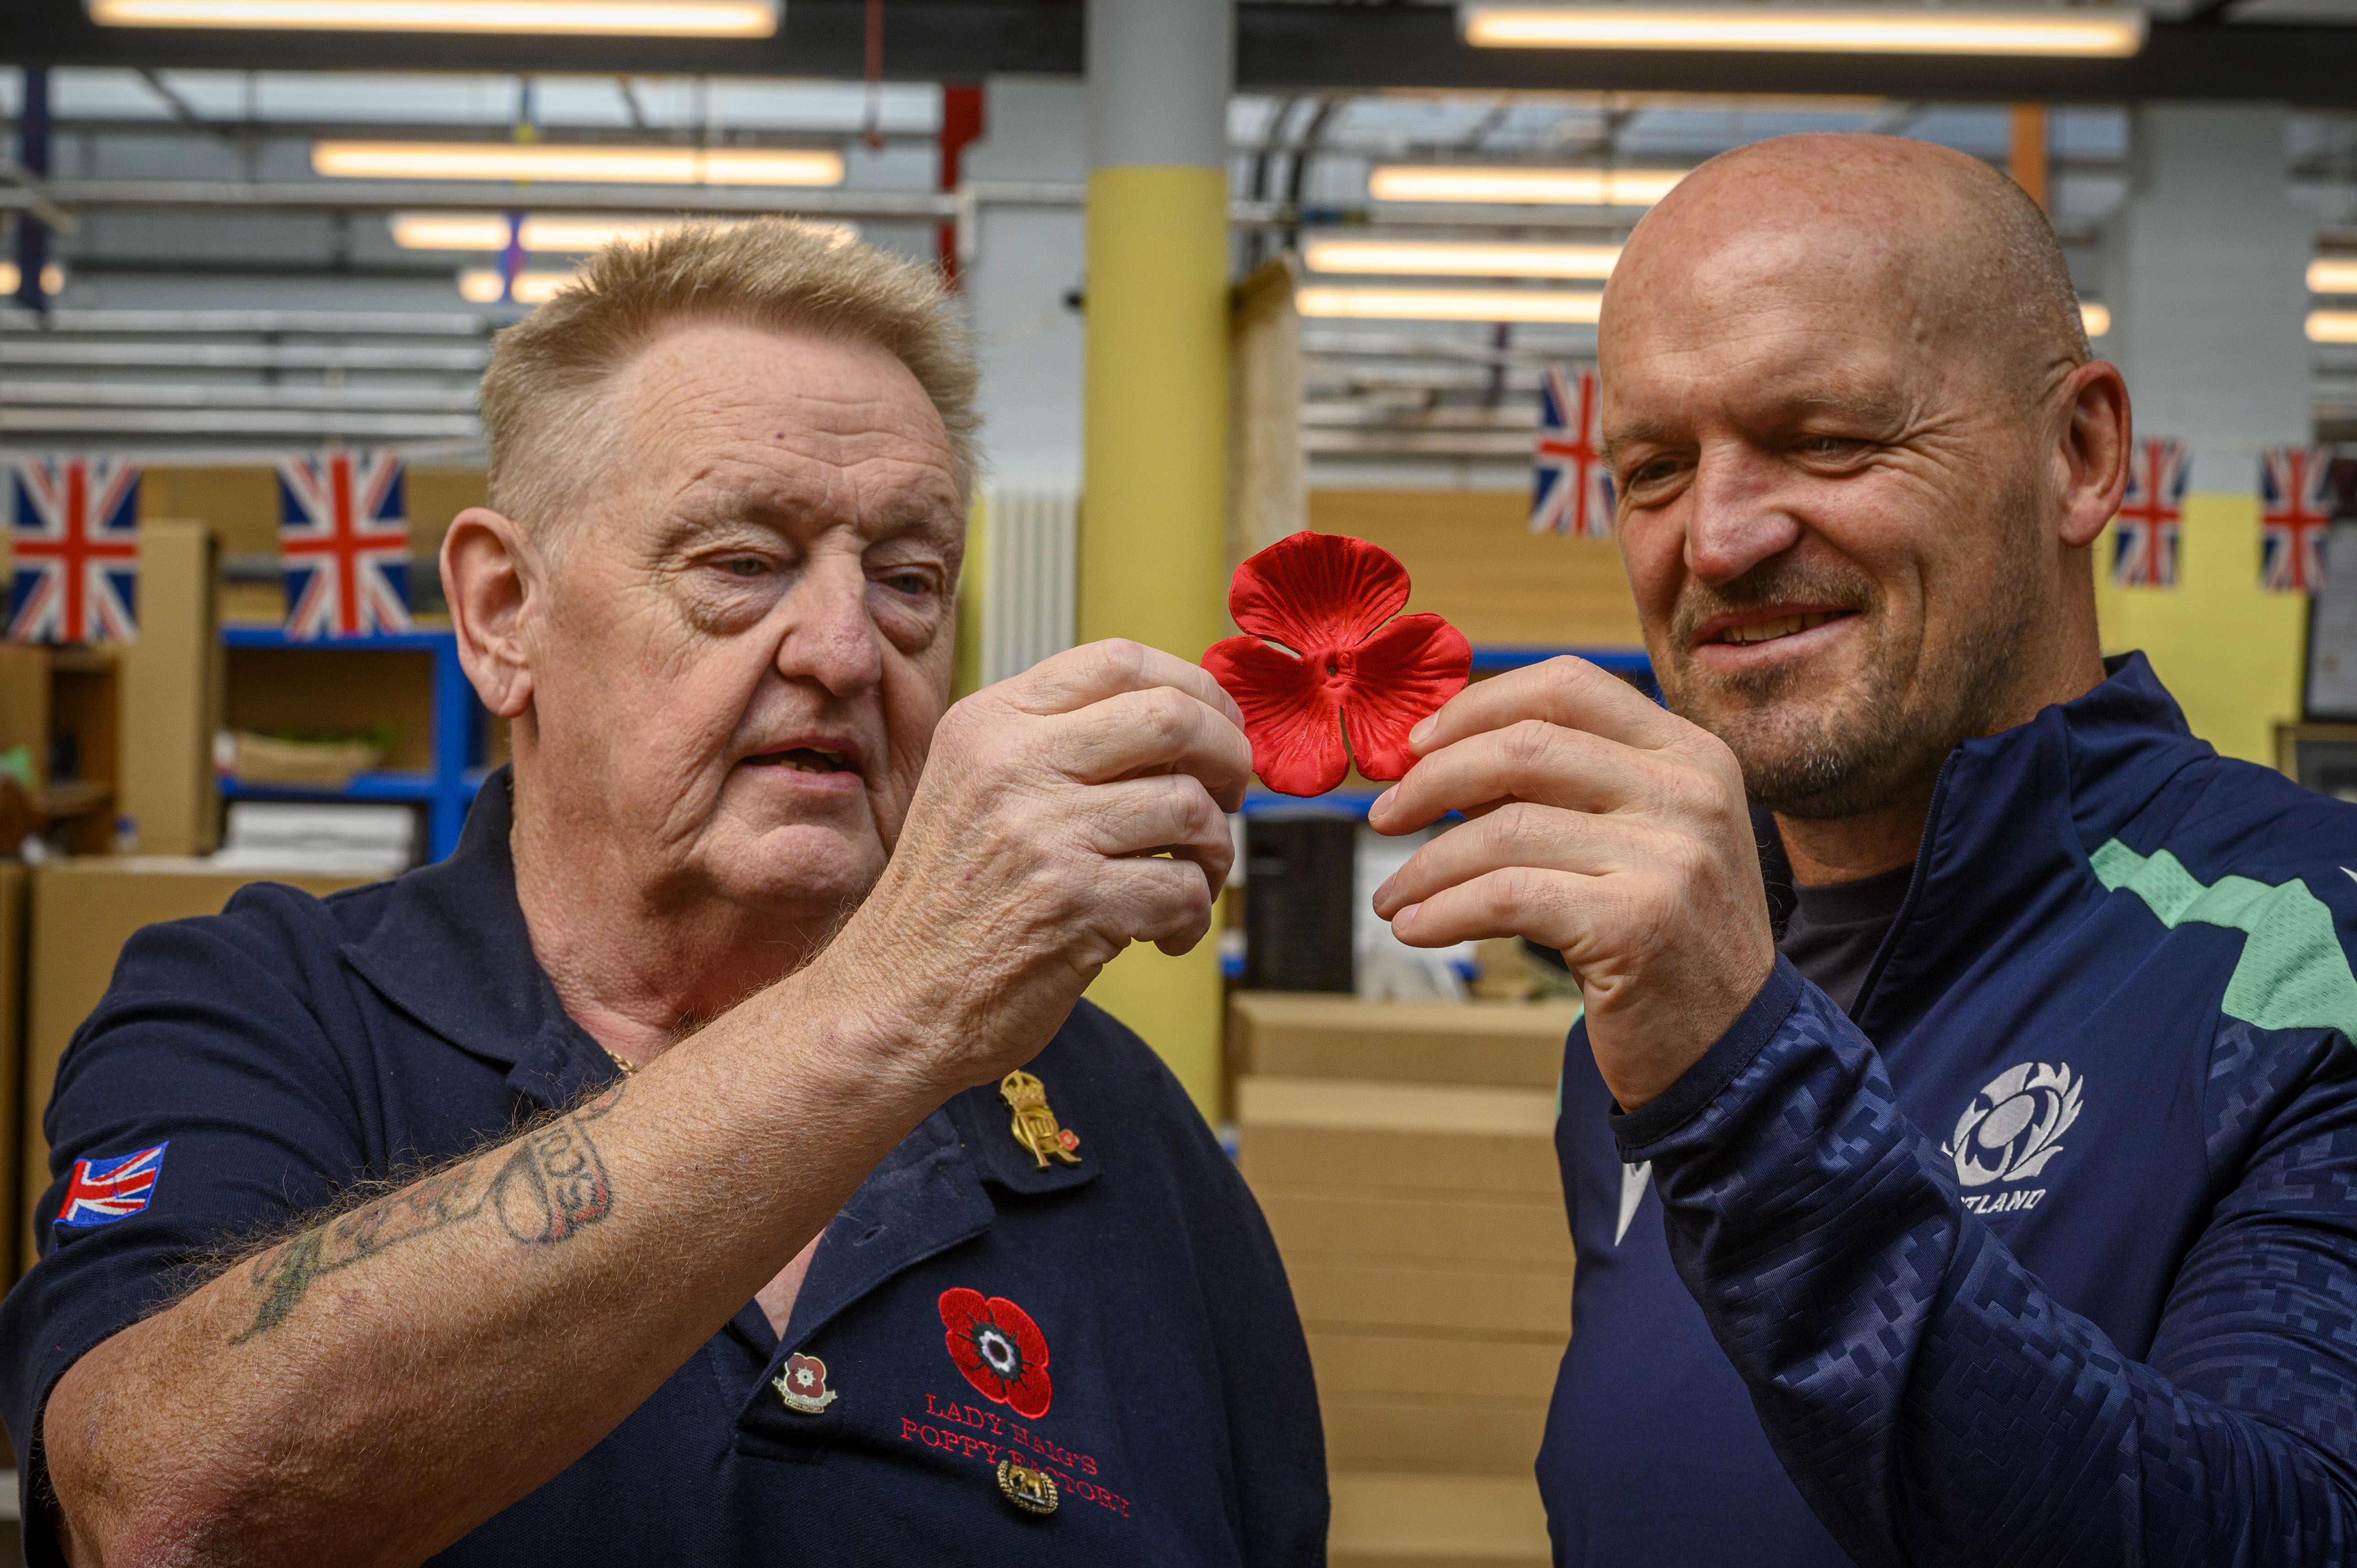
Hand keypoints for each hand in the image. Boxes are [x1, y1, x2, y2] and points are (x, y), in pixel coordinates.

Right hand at [808, 640, 1249, 1094]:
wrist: (893, 1001)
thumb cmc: (952, 901)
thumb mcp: (977, 787)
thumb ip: (1060, 745)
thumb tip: (1188, 721)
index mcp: (990, 723)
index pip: (1119, 661)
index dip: (1194, 688)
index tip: (1219, 728)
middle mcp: (1013, 765)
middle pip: (1172, 717)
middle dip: (1229, 755)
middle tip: (1231, 795)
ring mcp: (1043, 834)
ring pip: (1190, 806)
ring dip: (1216, 849)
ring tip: (1194, 878)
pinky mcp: (1074, 905)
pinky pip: (1183, 889)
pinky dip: (1193, 916)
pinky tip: (1165, 934)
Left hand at [1367, 657, 1773, 1111]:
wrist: (1732, 1046)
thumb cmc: (1665, 940)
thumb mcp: (1639, 839)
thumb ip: (1566, 790)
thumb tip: (1445, 760)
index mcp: (1689, 754)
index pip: (1568, 686)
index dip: (1478, 706)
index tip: (1418, 744)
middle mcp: (1688, 792)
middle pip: (1525, 747)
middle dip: (1432, 779)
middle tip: (1385, 816)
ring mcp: (1669, 857)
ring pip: (1505, 829)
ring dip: (1426, 865)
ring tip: (1393, 896)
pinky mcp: (1636, 923)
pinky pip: (1506, 898)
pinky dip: (1444, 911)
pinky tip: (1416, 928)